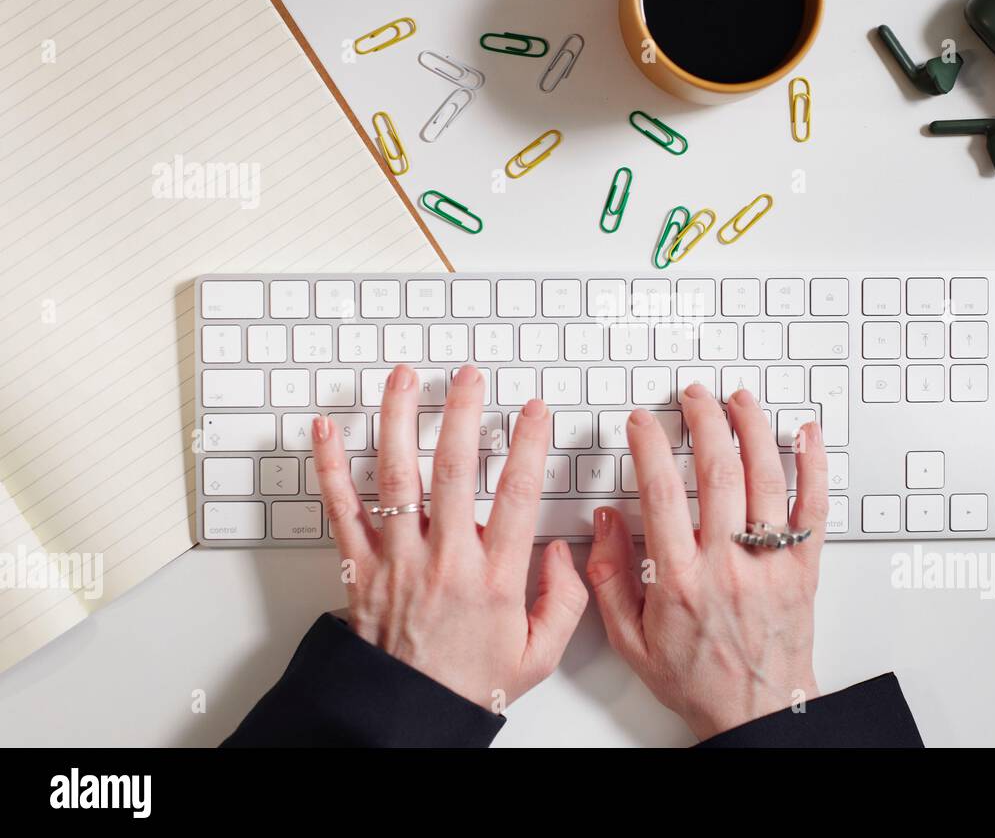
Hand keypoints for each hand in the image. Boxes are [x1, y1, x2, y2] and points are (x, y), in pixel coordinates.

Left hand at [311, 363, 587, 711]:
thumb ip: (566, 602)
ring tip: (405, 380)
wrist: (403, 717)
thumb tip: (567, 554)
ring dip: (401, 419)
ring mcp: (398, 560)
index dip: (530, 446)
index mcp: (494, 579)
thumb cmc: (466, 685)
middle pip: (455, 470)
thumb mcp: (539, 656)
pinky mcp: (359, 568)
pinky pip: (341, 509)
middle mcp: (445, 561)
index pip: (519, 496)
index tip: (534, 412)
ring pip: (398, 476)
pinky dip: (331, 466)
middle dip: (464, 413)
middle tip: (469, 378)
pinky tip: (327, 430)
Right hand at [586, 385, 827, 738]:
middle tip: (694, 396)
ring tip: (739, 400)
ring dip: (752, 429)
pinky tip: (805, 435)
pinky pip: (814, 509)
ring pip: (765, 479)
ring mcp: (770, 564)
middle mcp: (727, 565)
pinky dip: (813, 466)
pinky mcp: (804, 569)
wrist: (757, 712)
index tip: (642, 423)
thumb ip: (609, 578)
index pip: (662, 492)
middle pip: (718, 471)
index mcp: (680, 579)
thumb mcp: (631, 641)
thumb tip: (603, 522)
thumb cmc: (697, 678)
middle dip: (704, 421)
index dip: (649, 446)